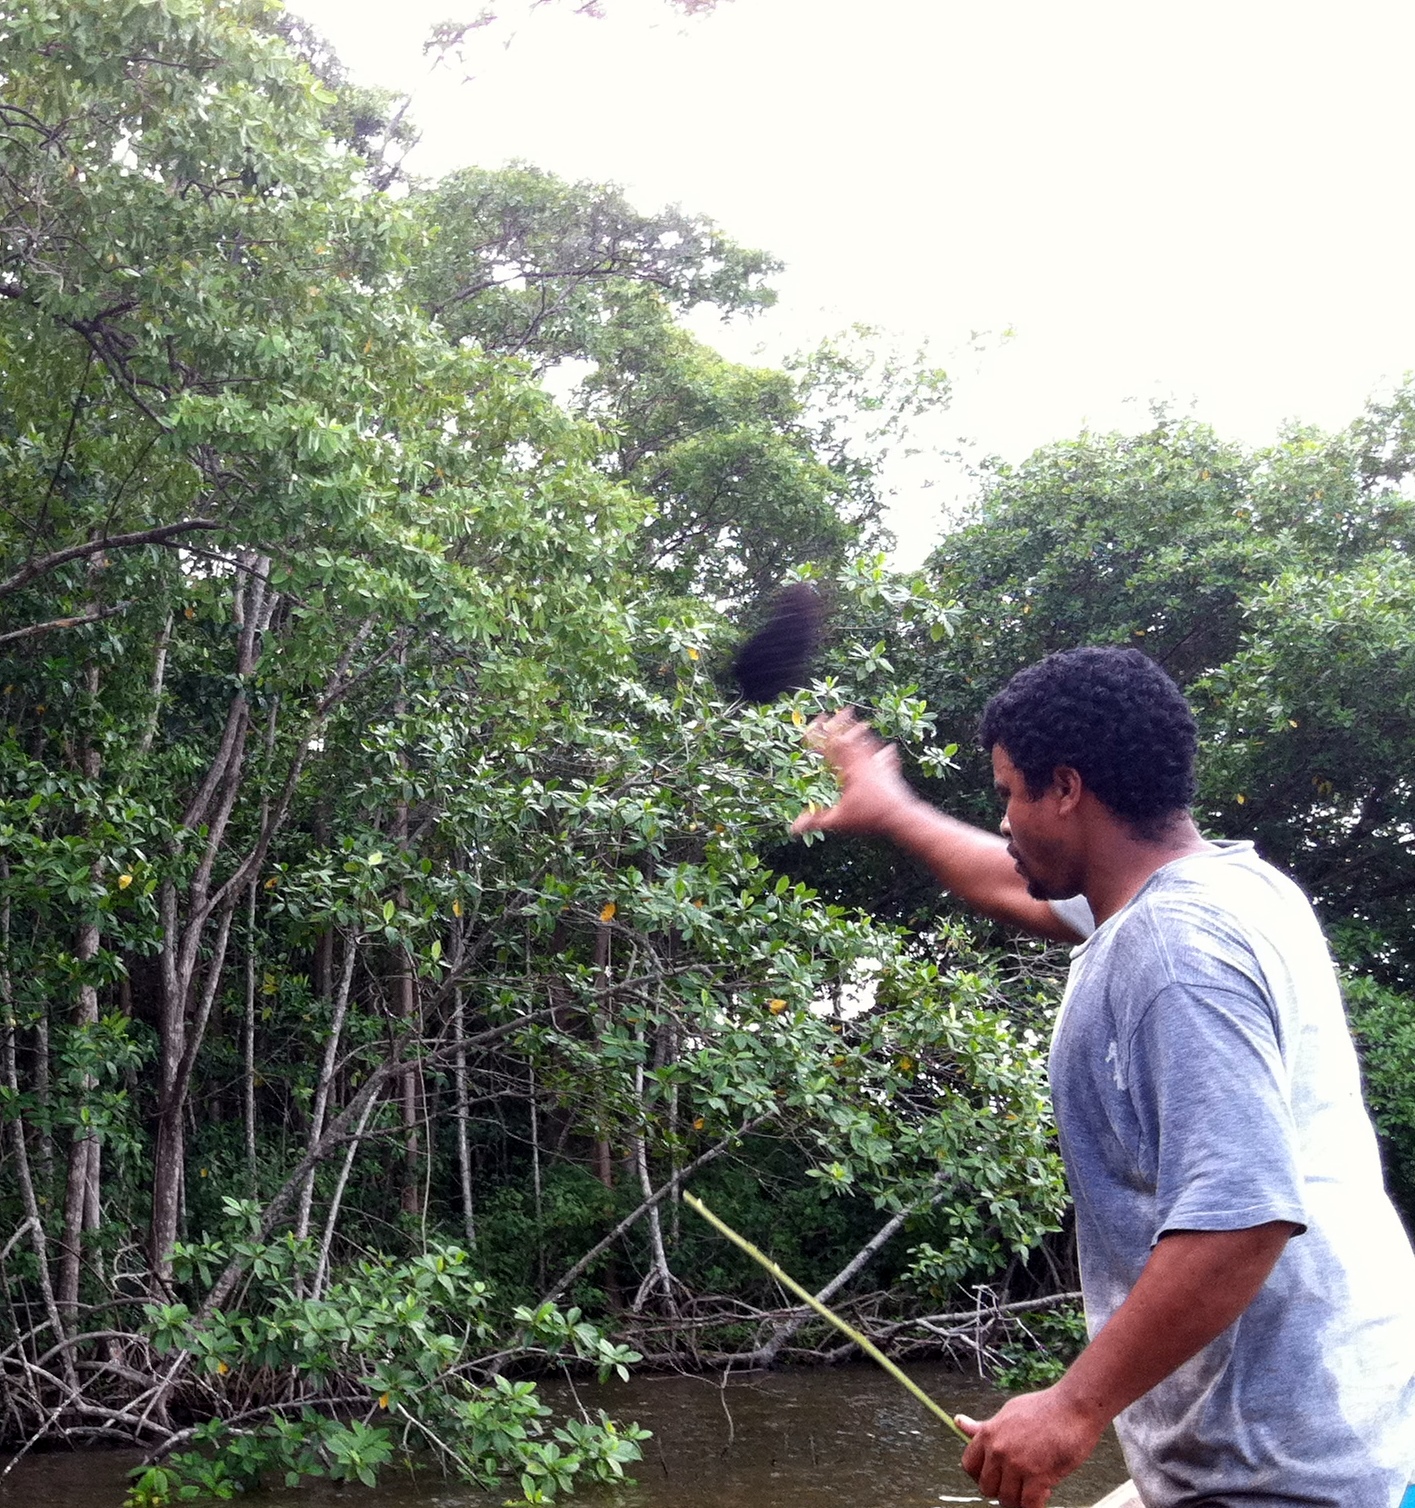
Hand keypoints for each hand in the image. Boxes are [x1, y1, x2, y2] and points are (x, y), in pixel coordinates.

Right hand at [791, 708, 918, 838]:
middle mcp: (865, 763)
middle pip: (852, 738)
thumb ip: (816, 821)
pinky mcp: (890, 774)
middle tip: (839, 710)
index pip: (831, 746)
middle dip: (844, 724)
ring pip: (869, 745)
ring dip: (863, 735)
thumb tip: (793, 828)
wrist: (900, 818)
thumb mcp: (839, 820)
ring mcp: (879, 766)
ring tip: (859, 724)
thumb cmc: (869, 818)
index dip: (821, 734)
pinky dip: (884, 753)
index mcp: (850, 770)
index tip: (813, 723)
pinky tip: (889, 749)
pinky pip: (886, 759)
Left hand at [956, 1386, 1104, 1507]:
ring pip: (1007, 1500)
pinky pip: (1029, 1506)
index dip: (980, 1475)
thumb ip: (985, 1426)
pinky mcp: (1038, 1476)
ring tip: (1032, 1489)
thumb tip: (959, 1422)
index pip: (969, 1465)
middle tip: (1017, 1484)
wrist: (1074, 1407)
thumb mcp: (1008, 1412)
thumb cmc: (1044, 1408)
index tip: (994, 1477)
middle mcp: (998, 1449)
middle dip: (1001, 1489)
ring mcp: (1017, 1464)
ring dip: (1019, 1500)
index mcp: (989, 1433)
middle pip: (987, 1488)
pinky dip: (1035, 1506)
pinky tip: (1044, 1494)